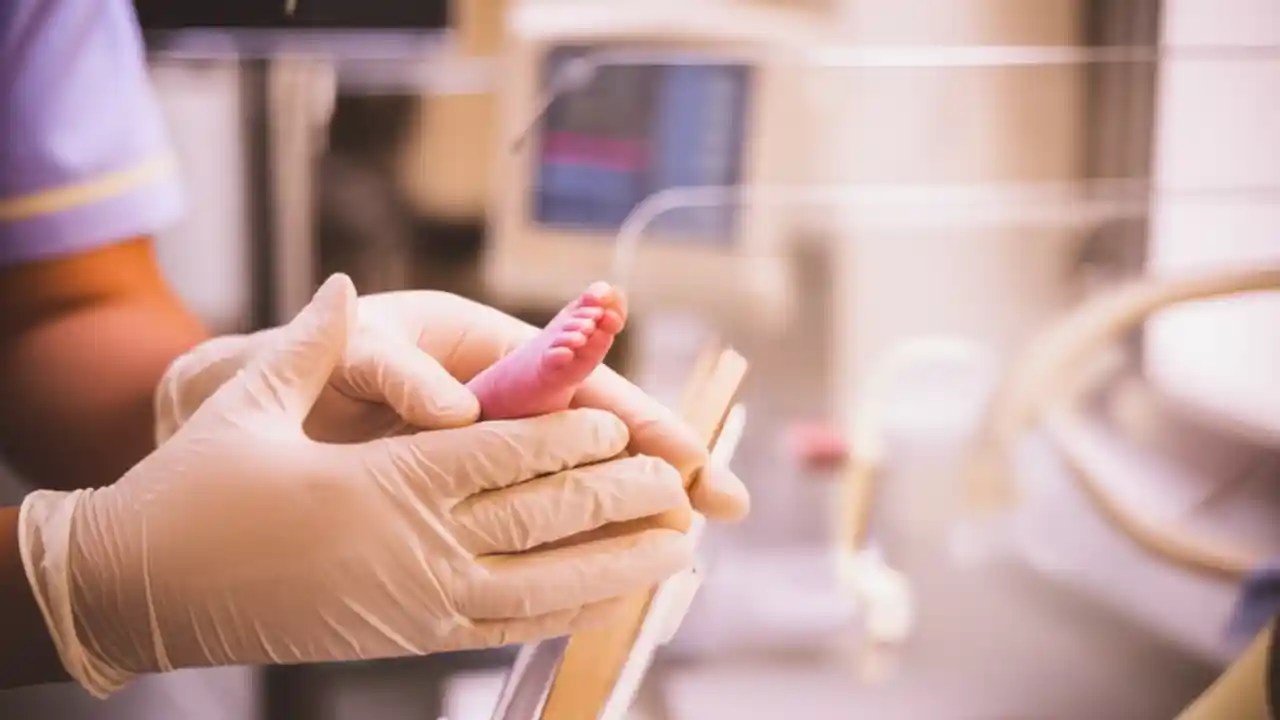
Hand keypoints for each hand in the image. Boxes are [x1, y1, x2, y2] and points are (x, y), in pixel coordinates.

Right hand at [19, 276, 693, 696]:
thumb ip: (310, 342)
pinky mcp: (406, 638)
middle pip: (538, 520)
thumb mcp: (246, 404)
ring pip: (539, 588)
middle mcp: (409, 547)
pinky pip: (504, 629)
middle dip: (619, 499)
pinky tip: (608, 600)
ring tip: (679, 552)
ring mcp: (412, 602)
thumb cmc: (193, 491)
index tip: (627, 428)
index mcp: (380, 483)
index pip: (501, 455)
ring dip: (616, 568)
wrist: (141, 590)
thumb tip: (345, 285)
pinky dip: (566, 613)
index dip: (573, 439)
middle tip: (684, 483)